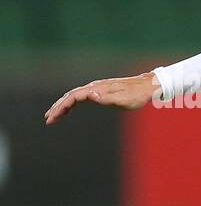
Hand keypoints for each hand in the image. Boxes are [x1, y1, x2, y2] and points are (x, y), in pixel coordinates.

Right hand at [45, 72, 159, 125]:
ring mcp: (96, 88)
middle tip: (48, 119)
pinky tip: (68, 110)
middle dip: (58, 107)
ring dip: (62, 106)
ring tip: (53, 116)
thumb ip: (107, 98)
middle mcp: (94, 86)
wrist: (147, 86)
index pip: (73, 97)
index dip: (62, 107)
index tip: (54, 117)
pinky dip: (72, 104)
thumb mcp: (124, 99)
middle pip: (70, 96)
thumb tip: (90, 95)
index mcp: (97, 89)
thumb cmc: (137, 95)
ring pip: (74, 96)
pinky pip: (81, 97)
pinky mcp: (100, 91)